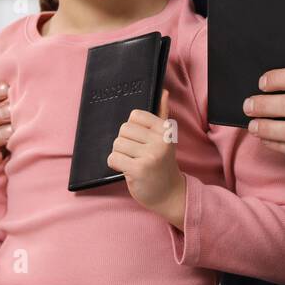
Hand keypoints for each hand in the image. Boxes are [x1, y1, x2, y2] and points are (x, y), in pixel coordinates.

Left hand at [108, 89, 185, 227]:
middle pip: (123, 130)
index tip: (141, 141)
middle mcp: (160, 141)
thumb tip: (163, 91)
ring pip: (117, 144)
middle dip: (124, 143)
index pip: (135, 115)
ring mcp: (150, 155)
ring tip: (133, 162)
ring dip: (120, 155)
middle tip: (136, 154)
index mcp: (166, 130)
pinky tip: (127, 170)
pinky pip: (113, 158)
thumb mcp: (165, 139)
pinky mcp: (138, 169)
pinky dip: (115, 164)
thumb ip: (162, 114)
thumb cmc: (163, 164)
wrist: (170, 194)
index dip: (133, 129)